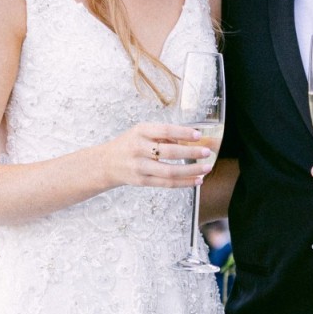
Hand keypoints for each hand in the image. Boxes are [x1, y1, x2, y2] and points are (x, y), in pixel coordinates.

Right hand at [101, 122, 218, 190]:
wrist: (106, 164)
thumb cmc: (128, 145)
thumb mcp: (141, 132)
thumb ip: (163, 135)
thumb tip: (188, 139)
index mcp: (140, 132)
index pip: (164, 130)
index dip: (183, 133)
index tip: (198, 135)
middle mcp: (138, 149)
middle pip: (169, 152)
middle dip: (191, 153)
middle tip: (207, 152)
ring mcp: (140, 167)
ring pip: (169, 171)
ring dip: (191, 170)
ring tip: (206, 168)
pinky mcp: (142, 181)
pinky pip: (167, 183)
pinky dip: (184, 182)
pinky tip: (196, 180)